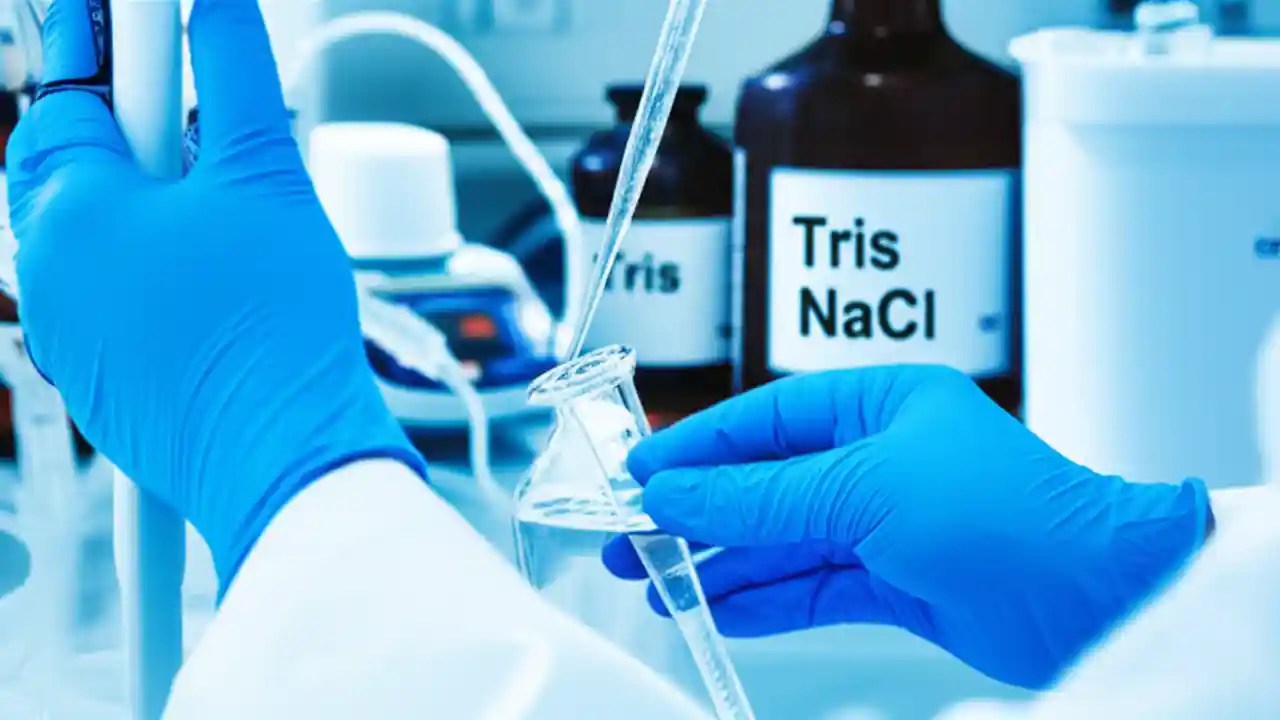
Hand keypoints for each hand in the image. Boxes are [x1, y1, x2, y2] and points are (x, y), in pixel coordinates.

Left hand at [8, 0, 423, 588]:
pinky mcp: (96, 374)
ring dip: (134, 201)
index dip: (96, 41)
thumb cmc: (272, 326)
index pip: (67, 90)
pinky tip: (207, 276)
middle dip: (117, 128)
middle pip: (66, 161)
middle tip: (178, 115)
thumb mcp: (266, 175)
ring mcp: (64, 329)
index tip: (117, 14)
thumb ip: (233, 73)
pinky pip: (104, 295)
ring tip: (210, 208)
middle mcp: (47, 268)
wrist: (284, 449)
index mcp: (70, 205)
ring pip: (88, 231)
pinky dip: (141, 268)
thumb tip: (216, 9)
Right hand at [603, 366, 1210, 689]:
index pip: (766, 418)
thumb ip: (763, 495)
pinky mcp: (898, 581)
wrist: (1100, 597)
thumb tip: (680, 490)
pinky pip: (813, 588)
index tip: (640, 473)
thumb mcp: (864, 488)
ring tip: (656, 583)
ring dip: (720, 564)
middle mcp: (881, 458)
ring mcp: (888, 522)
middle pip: (765, 483)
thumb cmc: (1011, 514)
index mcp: (880, 402)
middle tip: (631, 537)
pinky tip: (717, 610)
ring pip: (782, 541)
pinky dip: (765, 601)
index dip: (698, 446)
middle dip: (697, 513)